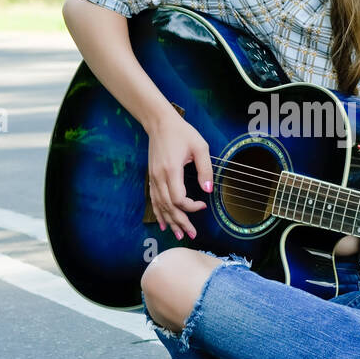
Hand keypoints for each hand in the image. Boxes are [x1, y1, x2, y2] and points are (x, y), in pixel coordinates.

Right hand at [147, 110, 213, 240]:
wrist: (159, 123)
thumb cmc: (182, 133)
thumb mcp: (200, 147)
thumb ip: (205, 169)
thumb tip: (208, 190)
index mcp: (171, 170)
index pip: (179, 199)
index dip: (191, 207)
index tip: (203, 205)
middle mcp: (159, 177)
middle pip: (169, 207)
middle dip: (181, 222)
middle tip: (192, 234)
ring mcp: (153, 178)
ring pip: (160, 206)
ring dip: (170, 221)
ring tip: (179, 235)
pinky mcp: (152, 177)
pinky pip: (154, 200)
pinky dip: (159, 213)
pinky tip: (164, 223)